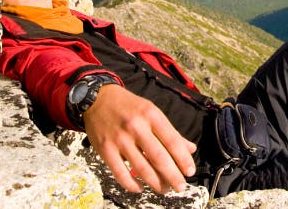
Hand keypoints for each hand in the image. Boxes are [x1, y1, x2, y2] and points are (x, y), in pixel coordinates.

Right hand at [82, 84, 196, 193]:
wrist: (97, 98)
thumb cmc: (129, 106)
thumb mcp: (152, 111)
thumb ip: (170, 131)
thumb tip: (190, 149)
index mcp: (151, 115)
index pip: (172, 141)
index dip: (183, 159)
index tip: (190, 172)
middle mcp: (136, 127)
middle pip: (159, 157)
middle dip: (172, 176)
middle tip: (180, 187)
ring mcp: (120, 139)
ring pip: (141, 168)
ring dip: (155, 183)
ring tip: (164, 189)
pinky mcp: (105, 149)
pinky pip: (120, 173)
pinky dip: (132, 184)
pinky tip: (140, 188)